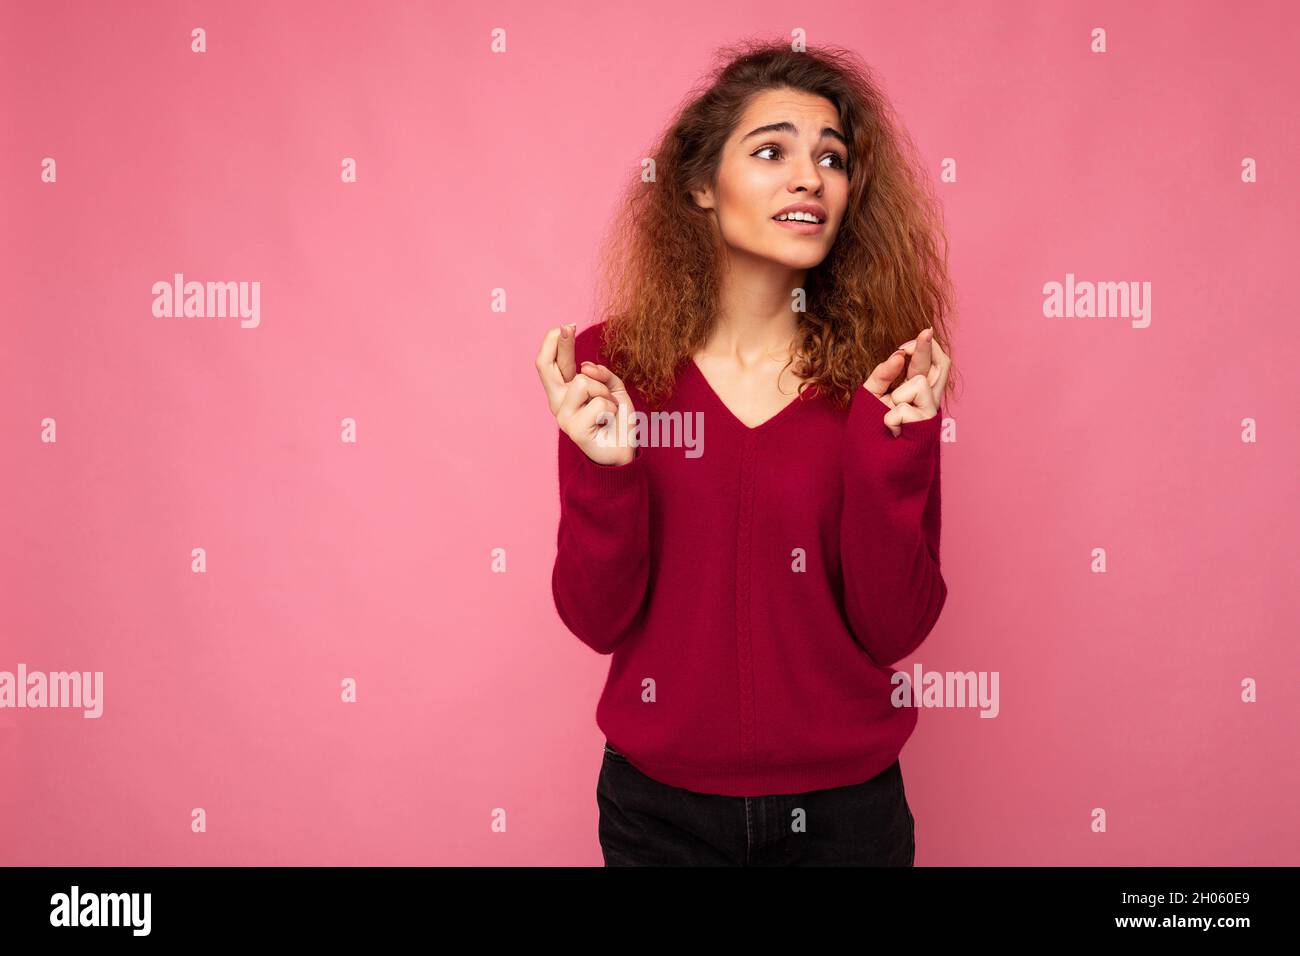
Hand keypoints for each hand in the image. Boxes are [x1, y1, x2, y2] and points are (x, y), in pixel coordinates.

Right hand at [535, 323, 638, 465]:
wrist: (623, 450)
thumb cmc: (616, 419)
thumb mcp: (613, 389)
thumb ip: (602, 374)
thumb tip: (585, 366)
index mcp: (564, 391)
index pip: (550, 363)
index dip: (554, 342)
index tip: (565, 325)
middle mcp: (558, 402)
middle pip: (546, 366)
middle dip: (559, 343)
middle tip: (567, 326)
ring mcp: (563, 416)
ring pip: (583, 382)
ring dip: (604, 391)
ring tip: (608, 408)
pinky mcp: (573, 429)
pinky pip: (599, 403)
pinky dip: (612, 409)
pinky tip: (609, 422)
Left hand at [862, 327, 949, 436]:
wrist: (870, 470)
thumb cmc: (870, 436)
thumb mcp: (870, 398)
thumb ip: (882, 375)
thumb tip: (899, 354)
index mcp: (914, 392)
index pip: (928, 363)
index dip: (926, 346)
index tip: (922, 332)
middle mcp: (926, 401)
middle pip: (941, 365)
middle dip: (928, 348)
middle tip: (926, 331)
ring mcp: (928, 413)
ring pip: (919, 382)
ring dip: (897, 397)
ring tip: (889, 418)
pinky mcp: (926, 427)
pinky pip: (905, 408)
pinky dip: (892, 418)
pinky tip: (892, 432)